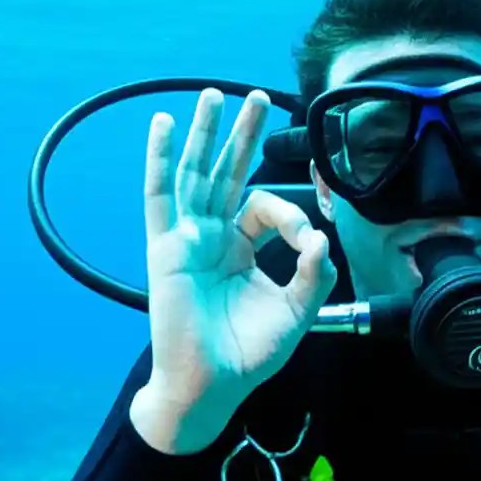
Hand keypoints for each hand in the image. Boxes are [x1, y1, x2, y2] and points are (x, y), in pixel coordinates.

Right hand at [131, 88, 336, 453]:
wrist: (212, 386)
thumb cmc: (247, 354)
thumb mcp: (296, 312)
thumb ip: (313, 276)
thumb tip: (321, 239)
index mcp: (241, 250)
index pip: (265, 208)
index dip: (291, 215)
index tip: (308, 243)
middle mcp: (213, 238)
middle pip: (227, 173)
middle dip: (243, 134)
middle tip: (256, 95)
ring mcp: (187, 239)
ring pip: (197, 175)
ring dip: (206, 133)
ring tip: (213, 94)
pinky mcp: (166, 248)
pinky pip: (160, 196)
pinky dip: (161, 159)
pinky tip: (165, 125)